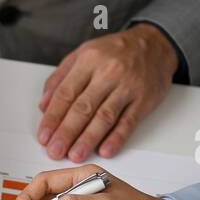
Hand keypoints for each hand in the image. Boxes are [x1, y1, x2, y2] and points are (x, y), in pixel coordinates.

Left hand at [38, 25, 177, 161]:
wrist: (155, 44)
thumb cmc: (115, 51)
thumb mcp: (83, 53)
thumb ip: (60, 78)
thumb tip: (44, 105)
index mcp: (88, 60)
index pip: (66, 93)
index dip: (53, 118)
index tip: (44, 136)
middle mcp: (108, 73)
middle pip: (83, 107)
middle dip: (66, 132)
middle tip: (55, 150)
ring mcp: (127, 86)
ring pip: (104, 116)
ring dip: (88, 139)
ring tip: (75, 155)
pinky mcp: (144, 99)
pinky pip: (128, 121)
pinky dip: (117, 138)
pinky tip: (105, 151)